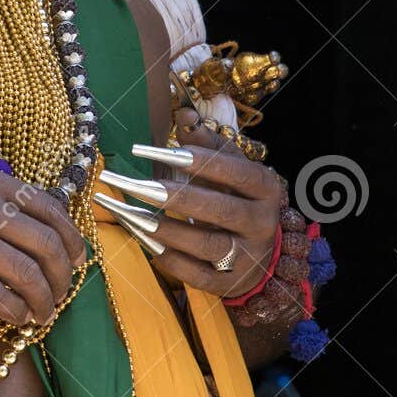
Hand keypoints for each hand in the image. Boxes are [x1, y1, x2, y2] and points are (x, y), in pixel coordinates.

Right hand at [0, 165, 85, 326]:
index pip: (51, 209)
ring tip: (43, 313)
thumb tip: (30, 221)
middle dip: (63, 275)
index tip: (77, 258)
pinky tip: (18, 319)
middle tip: (62, 292)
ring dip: (44, 300)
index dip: (71, 238)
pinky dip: (16, 312)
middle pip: (47, 245)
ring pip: (28, 276)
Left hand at [146, 108, 282, 296]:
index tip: (153, 151)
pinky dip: (170, 261)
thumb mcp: (232, 168)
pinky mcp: (230, 283)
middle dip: (172, 196)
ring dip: (164, 230)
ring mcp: (248, 256)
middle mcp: (262, 223)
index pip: (232, 171)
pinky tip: (145, 244)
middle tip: (134, 185)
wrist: (264, 254)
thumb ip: (208, 141)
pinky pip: (197, 275)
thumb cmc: (239, 199)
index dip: (195, 160)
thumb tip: (184, 113)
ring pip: (204, 244)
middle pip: (217, 209)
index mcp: (265, 189)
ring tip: (131, 215)